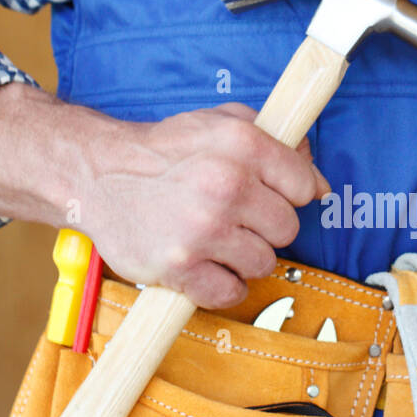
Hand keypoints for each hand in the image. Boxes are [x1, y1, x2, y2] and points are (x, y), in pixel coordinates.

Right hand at [0, 86, 326, 306]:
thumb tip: (319, 185)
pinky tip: (207, 267)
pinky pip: (231, 292)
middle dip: (265, 227)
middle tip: (235, 218)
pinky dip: (224, 286)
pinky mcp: (180, 267)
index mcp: (242, 145)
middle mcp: (226, 186)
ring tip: (216, 240)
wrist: (98, 175)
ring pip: (263, 263)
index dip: (289, 194)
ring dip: (244, 257)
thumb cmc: (165, 151)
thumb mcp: (221, 123)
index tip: (267, 195)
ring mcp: (203, 230)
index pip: (303, 186)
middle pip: (287, 229)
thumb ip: (276, 143)